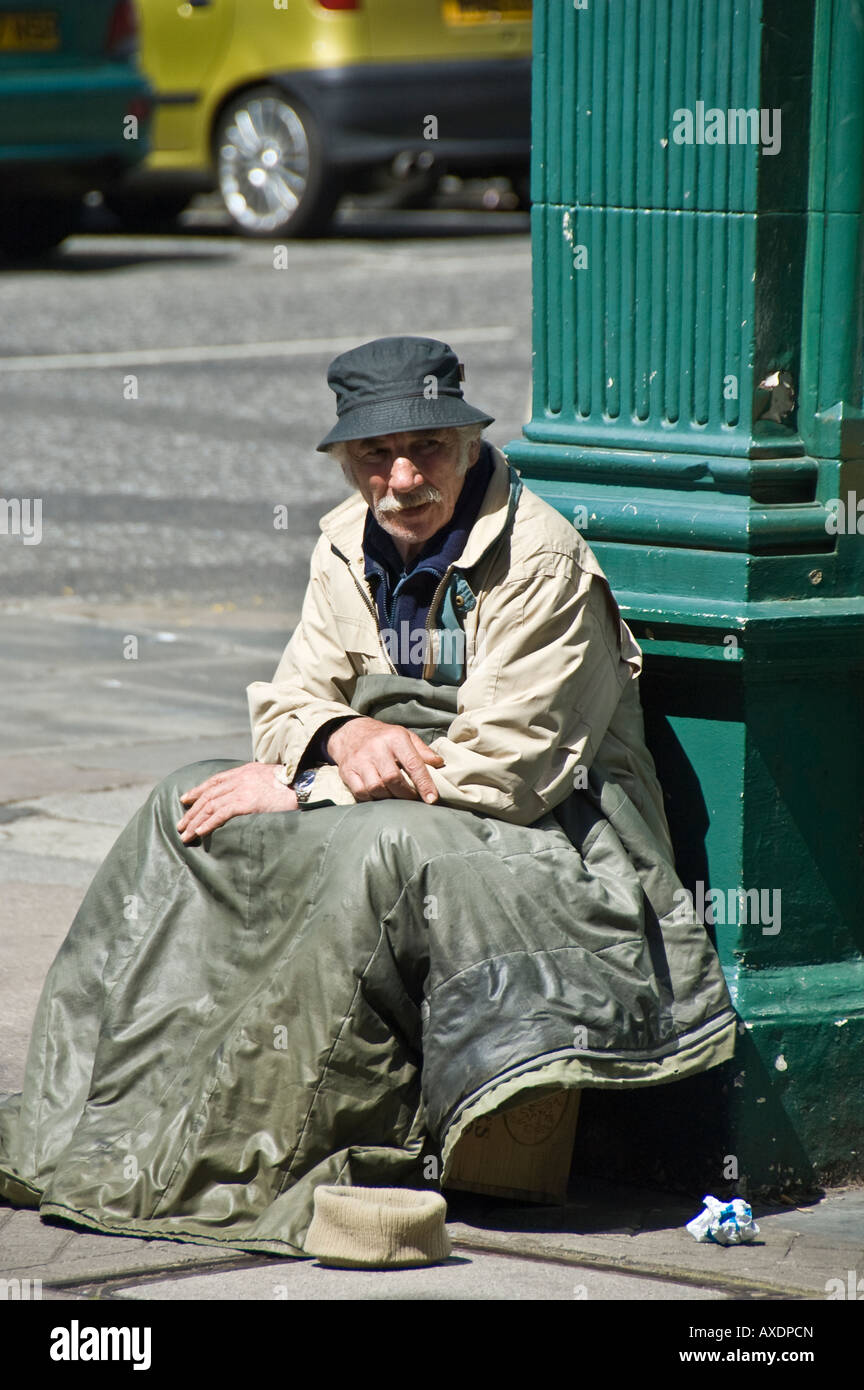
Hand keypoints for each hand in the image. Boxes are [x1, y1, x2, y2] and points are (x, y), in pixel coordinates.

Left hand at [176, 762, 297, 841]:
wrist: (305, 786)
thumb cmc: (294, 786)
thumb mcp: (271, 779)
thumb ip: (257, 783)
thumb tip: (252, 795)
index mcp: (245, 771)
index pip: (215, 780)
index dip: (198, 790)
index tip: (185, 800)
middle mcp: (240, 778)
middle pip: (208, 794)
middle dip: (192, 810)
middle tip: (181, 824)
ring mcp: (243, 789)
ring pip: (211, 805)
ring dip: (195, 821)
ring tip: (185, 834)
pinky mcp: (247, 802)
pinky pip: (221, 814)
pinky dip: (208, 823)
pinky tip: (200, 832)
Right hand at [327, 716, 443, 802]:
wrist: (350, 731)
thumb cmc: (383, 737)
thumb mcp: (405, 736)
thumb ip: (422, 751)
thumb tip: (440, 764)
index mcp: (395, 738)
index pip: (413, 763)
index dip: (424, 783)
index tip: (432, 799)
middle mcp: (376, 748)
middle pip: (393, 778)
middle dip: (406, 793)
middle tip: (412, 797)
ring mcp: (360, 760)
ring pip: (376, 787)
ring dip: (389, 797)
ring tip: (396, 796)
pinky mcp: (347, 771)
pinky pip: (361, 792)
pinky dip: (372, 798)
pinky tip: (380, 795)